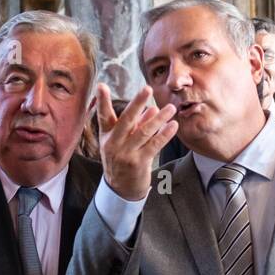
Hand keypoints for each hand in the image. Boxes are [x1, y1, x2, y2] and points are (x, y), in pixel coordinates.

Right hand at [94, 83, 177, 200]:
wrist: (121, 189)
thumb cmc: (122, 159)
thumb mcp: (123, 142)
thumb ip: (136, 125)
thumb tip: (151, 108)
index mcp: (107, 136)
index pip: (103, 116)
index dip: (102, 101)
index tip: (101, 85)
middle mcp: (114, 144)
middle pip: (126, 120)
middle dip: (137, 103)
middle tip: (147, 88)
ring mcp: (126, 154)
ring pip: (144, 132)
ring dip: (159, 118)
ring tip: (171, 108)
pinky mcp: (139, 163)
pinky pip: (154, 145)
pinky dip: (165, 134)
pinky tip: (173, 125)